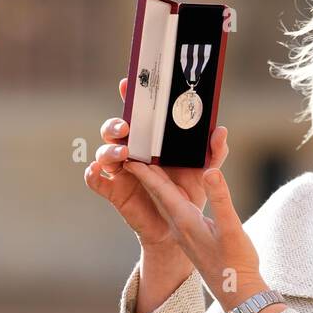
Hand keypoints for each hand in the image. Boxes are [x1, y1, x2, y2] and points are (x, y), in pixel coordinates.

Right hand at [84, 76, 229, 249]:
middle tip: (126, 127)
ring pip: (104, 152)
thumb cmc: (190, 191)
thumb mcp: (205, 171)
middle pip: (114, 129)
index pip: (138, 114)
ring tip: (123, 153)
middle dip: (115, 124)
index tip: (128, 84)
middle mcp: (132, 150)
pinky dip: (93, 174)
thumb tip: (220, 130)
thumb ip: (214, 152)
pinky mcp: (114, 190)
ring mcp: (120, 170)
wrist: (181, 227)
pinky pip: (95, 179)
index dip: (130, 97)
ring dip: (109, 150)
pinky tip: (97, 171)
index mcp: (151, 140)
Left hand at [121, 151, 267, 312]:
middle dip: (146, 172)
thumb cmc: (235, 263)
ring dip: (157, 183)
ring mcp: (185, 233)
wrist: (238, 294)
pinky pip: (177, 210)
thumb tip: (210, 171)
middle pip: (158, 194)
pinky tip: (176, 192)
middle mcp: (180, 226)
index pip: (160, 190)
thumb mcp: (231, 228)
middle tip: (135, 152)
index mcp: (185, 221)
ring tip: (151, 165)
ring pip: (166, 202)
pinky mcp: (193, 238)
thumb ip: (220, 199)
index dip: (145, 171)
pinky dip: (172, 195)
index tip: (130, 154)